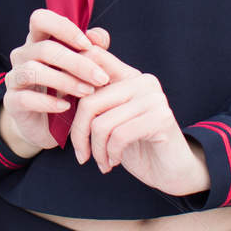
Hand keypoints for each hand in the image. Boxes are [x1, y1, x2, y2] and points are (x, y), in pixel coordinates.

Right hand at [0, 9, 111, 152]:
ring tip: (87, 92)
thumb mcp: (84, 69)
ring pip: (34, 71)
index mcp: (38, 40)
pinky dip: (48, 102)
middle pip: (44, 48)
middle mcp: (22, 55)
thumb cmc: (67, 90)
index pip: (41, 19)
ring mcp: (14, 78)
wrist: (47, 126)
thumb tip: (98, 36)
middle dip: (77, 62)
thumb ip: (94, 49)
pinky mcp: (11, 101)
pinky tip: (66, 106)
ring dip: (65, 81)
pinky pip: (25, 98)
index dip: (63, 28)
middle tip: (101, 77)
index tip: (88, 46)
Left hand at [69, 36, 210, 197]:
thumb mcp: (111, 120)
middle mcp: (142, 80)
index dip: (71, 73)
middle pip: (89, 101)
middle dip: (79, 134)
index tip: (59, 96)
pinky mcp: (161, 118)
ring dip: (97, 150)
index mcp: (128, 75)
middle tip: (82, 155)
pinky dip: (110, 155)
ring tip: (102, 162)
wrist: (171, 171)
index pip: (93, 58)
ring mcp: (153, 98)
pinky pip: (118, 136)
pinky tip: (114, 162)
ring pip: (102, 124)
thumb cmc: (136, 145)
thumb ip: (94, 100)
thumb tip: (59, 83)